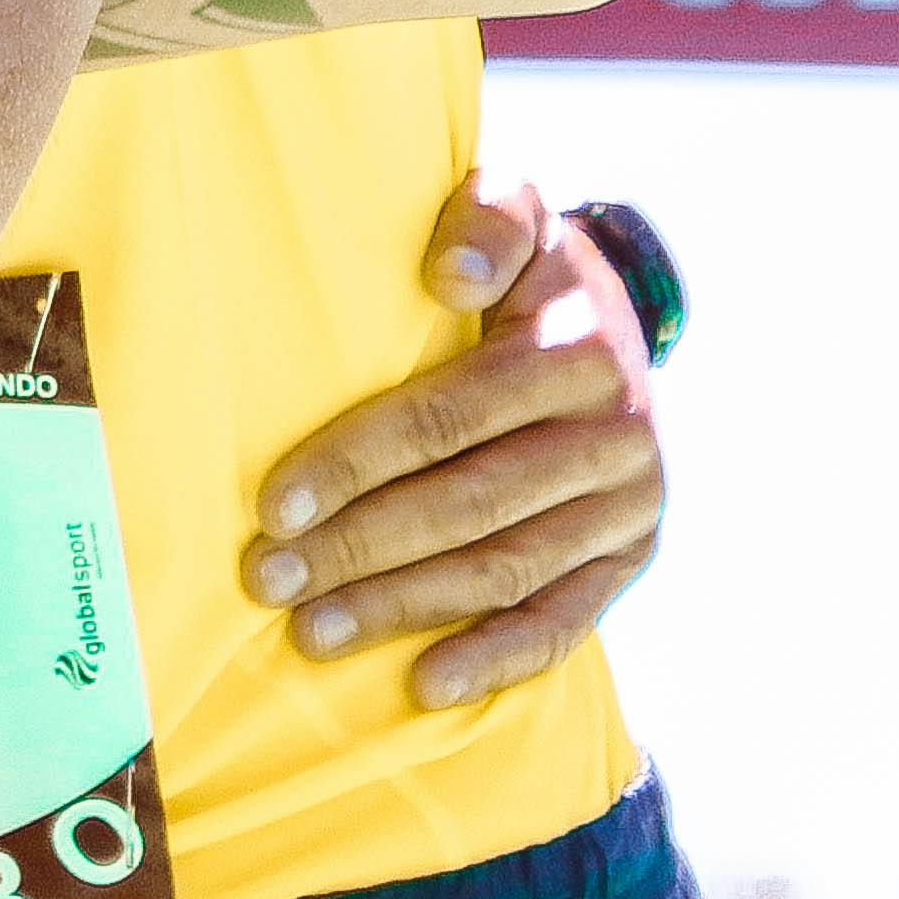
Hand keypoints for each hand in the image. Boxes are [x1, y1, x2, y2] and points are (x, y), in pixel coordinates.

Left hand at [240, 165, 664, 710]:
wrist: (617, 323)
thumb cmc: (526, 273)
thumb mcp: (520, 212)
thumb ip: (489, 217)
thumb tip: (449, 274)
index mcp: (578, 348)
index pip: (451, 416)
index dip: (358, 462)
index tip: (274, 505)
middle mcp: (617, 432)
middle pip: (470, 503)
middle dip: (360, 548)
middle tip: (268, 580)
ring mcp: (630, 504)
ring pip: (505, 569)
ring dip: (404, 609)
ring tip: (311, 632)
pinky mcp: (630, 557)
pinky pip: (564, 621)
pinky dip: (495, 658)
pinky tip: (425, 686)